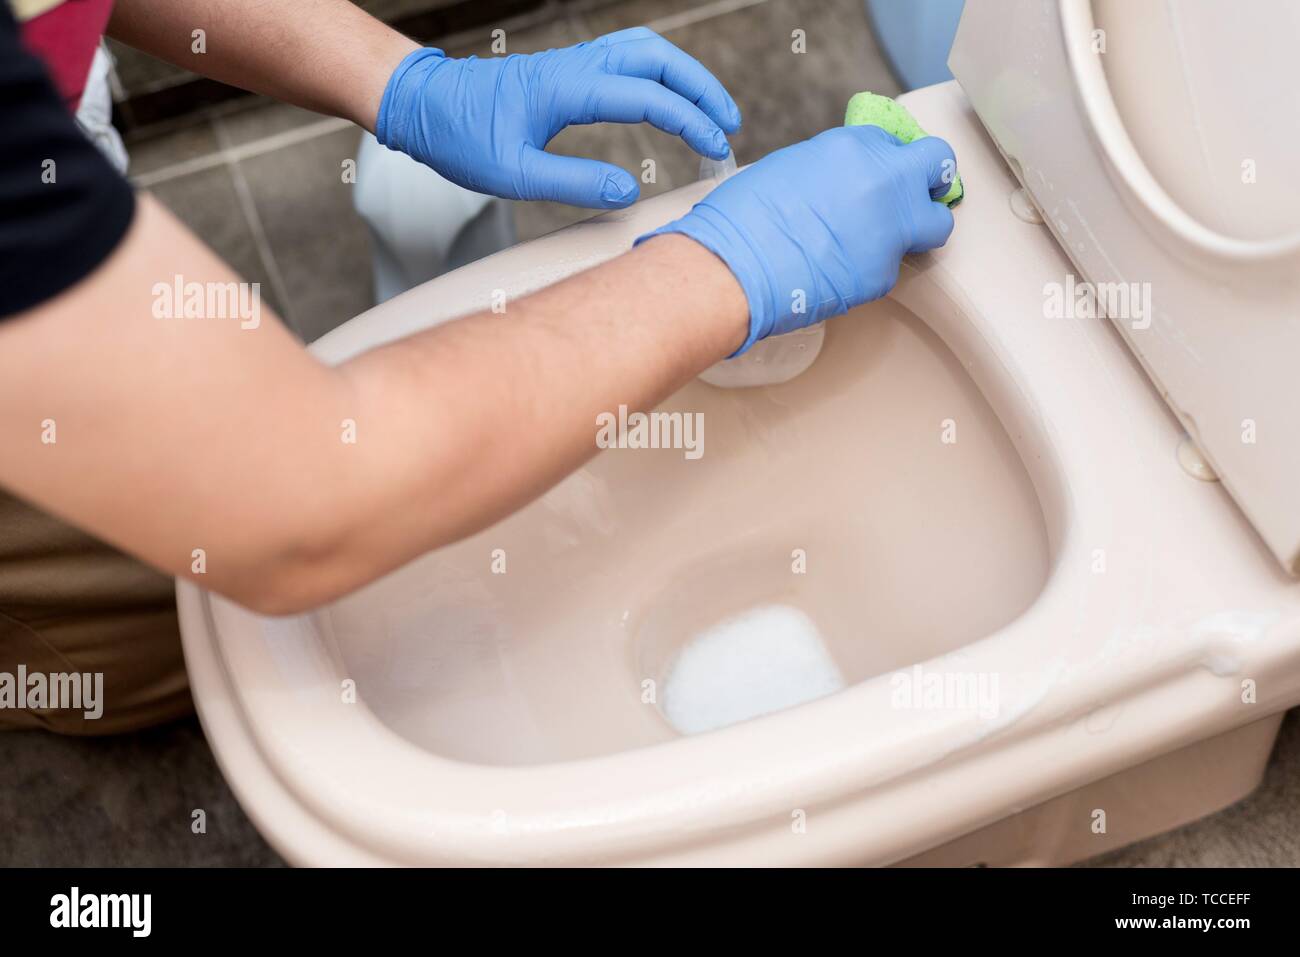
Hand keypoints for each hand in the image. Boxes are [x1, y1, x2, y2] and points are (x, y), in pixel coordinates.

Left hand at [375, 27, 740, 208]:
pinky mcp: (567, 69)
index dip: (690, 122)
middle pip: (658, 59)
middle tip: (730, 125)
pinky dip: (659, 73)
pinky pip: (626, 56)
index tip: (717, 148)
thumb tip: (628, 192)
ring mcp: (573, 62)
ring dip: (684, 75)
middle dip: (701, 89)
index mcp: (568, 88)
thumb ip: (573, 183)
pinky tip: (666, 97)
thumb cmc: (460, 138)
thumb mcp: (513, 175)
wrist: (423, 105)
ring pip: (645, 50)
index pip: (647, 97)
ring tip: (710, 110)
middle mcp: (576, 66)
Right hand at [639, 125, 956, 353]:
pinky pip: (894, 265)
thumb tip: (845, 181)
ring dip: (918, 228)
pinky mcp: (883, 273)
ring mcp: (889, 229)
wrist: (732, 268)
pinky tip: (844, 270)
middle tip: (914, 197)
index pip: (896, 143)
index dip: (889, 161)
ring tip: (885, 240)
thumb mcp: (790, 168)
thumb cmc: (742, 220)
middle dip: (928, 181)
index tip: (884, 174)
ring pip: (935, 224)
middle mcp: (881, 181)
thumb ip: (832, 168)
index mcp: (853, 147)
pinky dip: (875, 267)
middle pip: (937, 167)